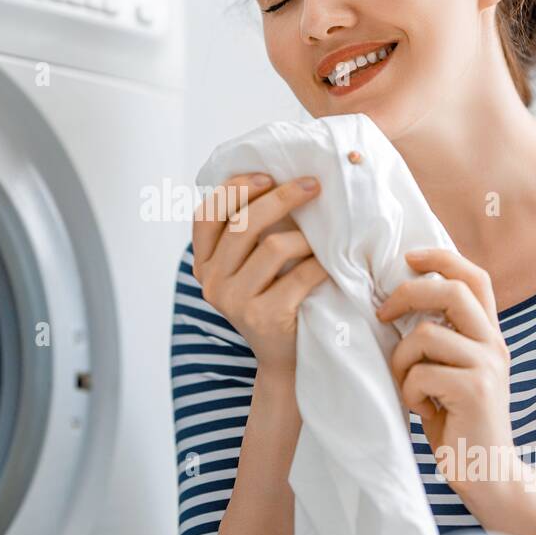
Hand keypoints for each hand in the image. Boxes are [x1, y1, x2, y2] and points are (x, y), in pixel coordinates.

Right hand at [191, 173, 330, 370]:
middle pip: (242, 225)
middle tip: (313, 186)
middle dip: (281, 198)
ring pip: (272, 247)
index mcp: (203, 263)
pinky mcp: (263, 317)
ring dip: (306, 237)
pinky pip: (299, 276)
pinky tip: (332, 264)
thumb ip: (250, 232)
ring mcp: (234, 302)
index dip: (234, 189)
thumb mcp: (250, 266)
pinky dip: (320, 265)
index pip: (205, 215)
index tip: (268, 175)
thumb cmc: (275, 298)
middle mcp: (210, 282)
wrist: (286, 359)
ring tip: (325, 238)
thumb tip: (283, 175)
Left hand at [375, 247, 516, 497]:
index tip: (408, 256)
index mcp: (489, 336)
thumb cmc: (457, 422)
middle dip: (408, 294)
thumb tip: (396, 303)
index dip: (442, 257)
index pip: (475, 278)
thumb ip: (441, 340)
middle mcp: (494, 345)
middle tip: (382, 313)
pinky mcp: (474, 391)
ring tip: (409, 386)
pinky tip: (422, 410)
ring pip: (425, 335)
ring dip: (401, 361)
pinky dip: (409, 392)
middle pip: (450, 291)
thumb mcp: (452, 372)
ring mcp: (487, 367)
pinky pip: (420, 373)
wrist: (487, 474)